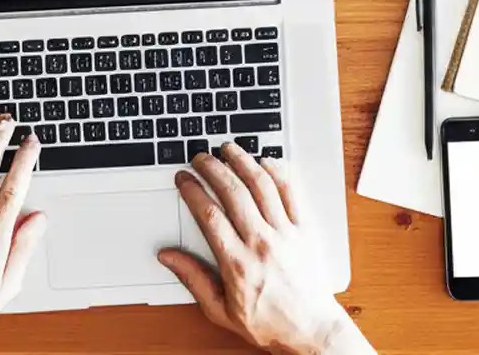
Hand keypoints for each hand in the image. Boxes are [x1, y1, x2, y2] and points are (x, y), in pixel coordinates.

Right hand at [158, 144, 371, 354]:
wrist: (310, 329)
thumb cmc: (268, 322)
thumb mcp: (220, 310)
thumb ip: (193, 279)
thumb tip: (168, 257)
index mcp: (238, 263)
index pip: (210, 215)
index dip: (193, 191)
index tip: (183, 179)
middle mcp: (262, 243)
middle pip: (234, 192)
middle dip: (213, 168)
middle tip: (201, 157)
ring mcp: (287, 234)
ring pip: (263, 186)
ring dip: (243, 161)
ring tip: (229, 149)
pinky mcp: (306, 230)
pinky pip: (293, 193)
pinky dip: (279, 172)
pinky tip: (266, 161)